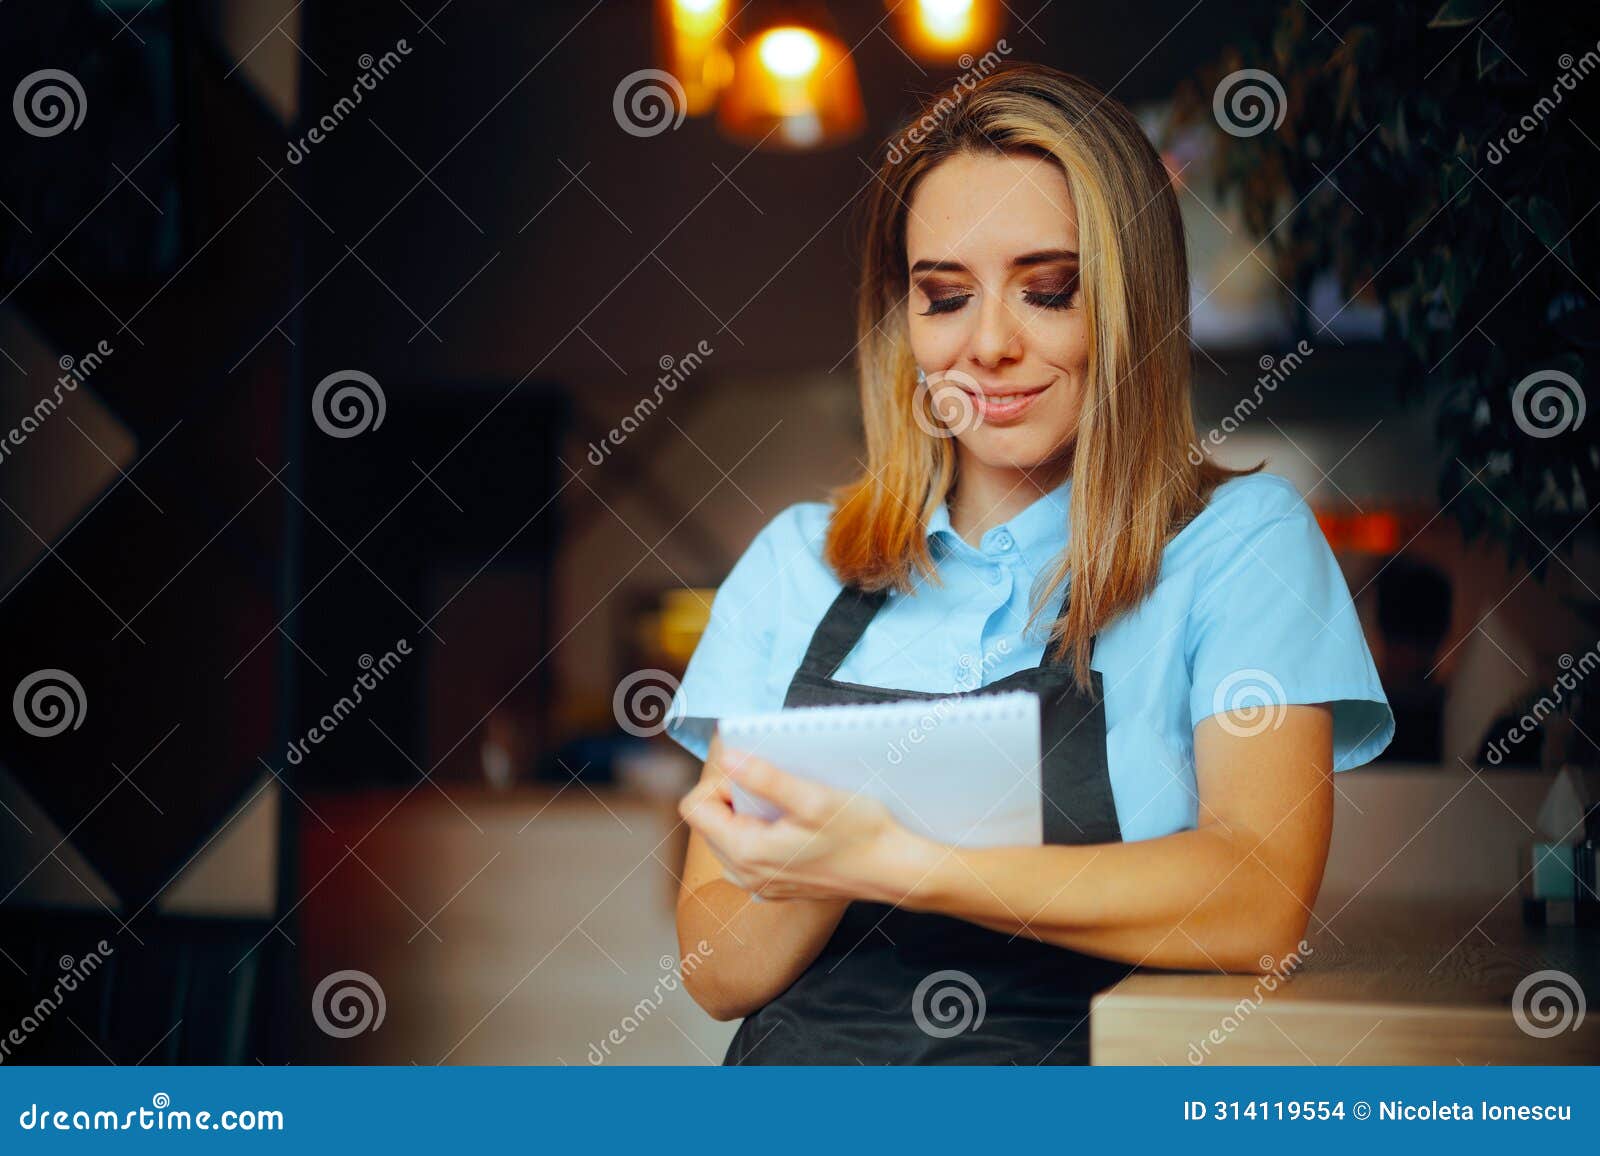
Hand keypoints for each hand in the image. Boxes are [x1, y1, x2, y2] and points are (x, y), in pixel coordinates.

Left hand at [676, 736, 936, 903]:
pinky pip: (748, 855)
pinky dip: (761, 835)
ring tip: (785, 807)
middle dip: (733, 797)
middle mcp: (745, 875)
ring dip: (747, 816)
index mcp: (746, 852)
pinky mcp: (776, 887)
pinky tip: (794, 829)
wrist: (895, 871)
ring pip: (727, 838)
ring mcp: (760, 885)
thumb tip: (726, 757)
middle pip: (709, 822)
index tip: (752, 773)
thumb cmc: (861, 834)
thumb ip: (764, 778)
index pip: (694, 808)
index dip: (718, 781)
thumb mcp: (813, 798)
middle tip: (774, 787)